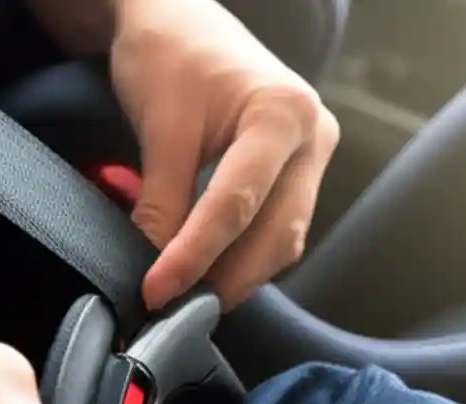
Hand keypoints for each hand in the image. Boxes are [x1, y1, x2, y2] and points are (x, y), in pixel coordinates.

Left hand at [110, 0, 340, 309]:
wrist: (179, 21)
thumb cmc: (171, 55)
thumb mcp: (160, 128)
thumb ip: (161, 203)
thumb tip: (154, 270)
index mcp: (283, 113)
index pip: (236, 205)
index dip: (194, 256)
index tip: (156, 291)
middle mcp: (311, 137)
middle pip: (275, 232)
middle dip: (226, 279)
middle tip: (176, 312)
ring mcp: (311, 157)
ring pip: (282, 239)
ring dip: (237, 275)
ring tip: (188, 300)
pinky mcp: (297, 173)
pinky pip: (277, 229)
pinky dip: (244, 257)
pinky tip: (209, 274)